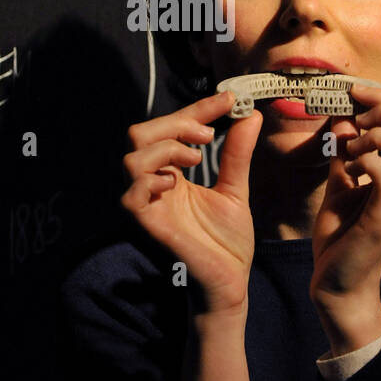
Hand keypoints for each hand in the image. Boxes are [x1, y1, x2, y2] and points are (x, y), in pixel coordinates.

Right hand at [121, 91, 262, 315]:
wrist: (230, 282)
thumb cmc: (227, 242)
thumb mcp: (235, 188)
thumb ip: (236, 153)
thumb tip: (250, 113)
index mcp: (170, 173)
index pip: (171, 129)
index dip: (197, 110)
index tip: (229, 99)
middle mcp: (152, 185)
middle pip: (139, 134)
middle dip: (174, 123)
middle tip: (208, 135)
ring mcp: (147, 205)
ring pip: (130, 158)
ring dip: (165, 149)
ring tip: (196, 159)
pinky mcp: (147, 227)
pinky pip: (130, 196)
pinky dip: (151, 181)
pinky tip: (176, 185)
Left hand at [310, 83, 380, 350]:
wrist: (338, 286)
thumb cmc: (341, 237)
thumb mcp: (341, 186)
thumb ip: (345, 154)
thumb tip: (342, 118)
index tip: (354, 94)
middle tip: (357, 118)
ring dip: (377, 134)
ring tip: (352, 147)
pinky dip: (366, 160)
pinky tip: (348, 167)